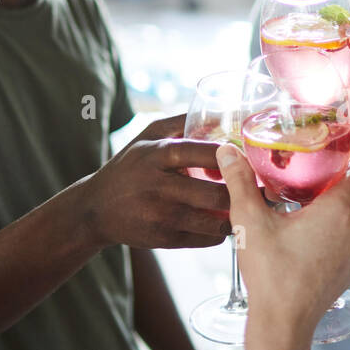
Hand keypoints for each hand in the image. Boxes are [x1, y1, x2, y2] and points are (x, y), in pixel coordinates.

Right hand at [82, 114, 232, 249]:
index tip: (245, 158)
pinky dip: (220, 232)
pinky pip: (206, 239)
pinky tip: (224, 221)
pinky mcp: (163, 240)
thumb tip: (219, 110)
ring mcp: (161, 216)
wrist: (94, 209)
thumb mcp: (147, 136)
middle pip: (216, 194)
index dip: (231, 156)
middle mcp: (159, 186)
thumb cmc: (129, 166)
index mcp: (157, 155)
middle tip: (255, 188)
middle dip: (241, 192)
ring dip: (236, 215)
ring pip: (215, 221)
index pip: (204, 153)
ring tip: (245, 206)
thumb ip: (180, 121)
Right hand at [215, 142, 349, 345]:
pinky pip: (340, 249)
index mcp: (336, 211)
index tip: (323, 162)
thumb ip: (239, 181)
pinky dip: (324, 244)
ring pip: (342, 226)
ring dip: (323, 221)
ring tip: (293, 220)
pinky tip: (298, 248)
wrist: (283, 322)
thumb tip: (228, 152)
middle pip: (345, 200)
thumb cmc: (272, 273)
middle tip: (296, 190)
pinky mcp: (346, 274)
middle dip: (323, 194)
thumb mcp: (250, 220)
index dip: (342, 165)